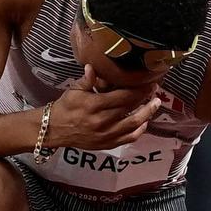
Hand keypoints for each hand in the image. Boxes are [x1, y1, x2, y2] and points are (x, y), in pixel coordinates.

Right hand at [45, 65, 161, 150]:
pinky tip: (145, 122)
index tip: (148, 83)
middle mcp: (103, 120)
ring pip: (134, 124)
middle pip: (130, 108)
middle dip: (145, 98)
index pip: (122, 96)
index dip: (138, 90)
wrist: (55, 130)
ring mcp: (107, 134)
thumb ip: (87, 80)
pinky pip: (129, 138)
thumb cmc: (66, 107)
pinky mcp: (108, 144)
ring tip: (155, 104)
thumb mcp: (74, 91)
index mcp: (94, 105)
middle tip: (154, 90)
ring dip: (148, 114)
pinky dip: (140, 130)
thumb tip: (94, 66)